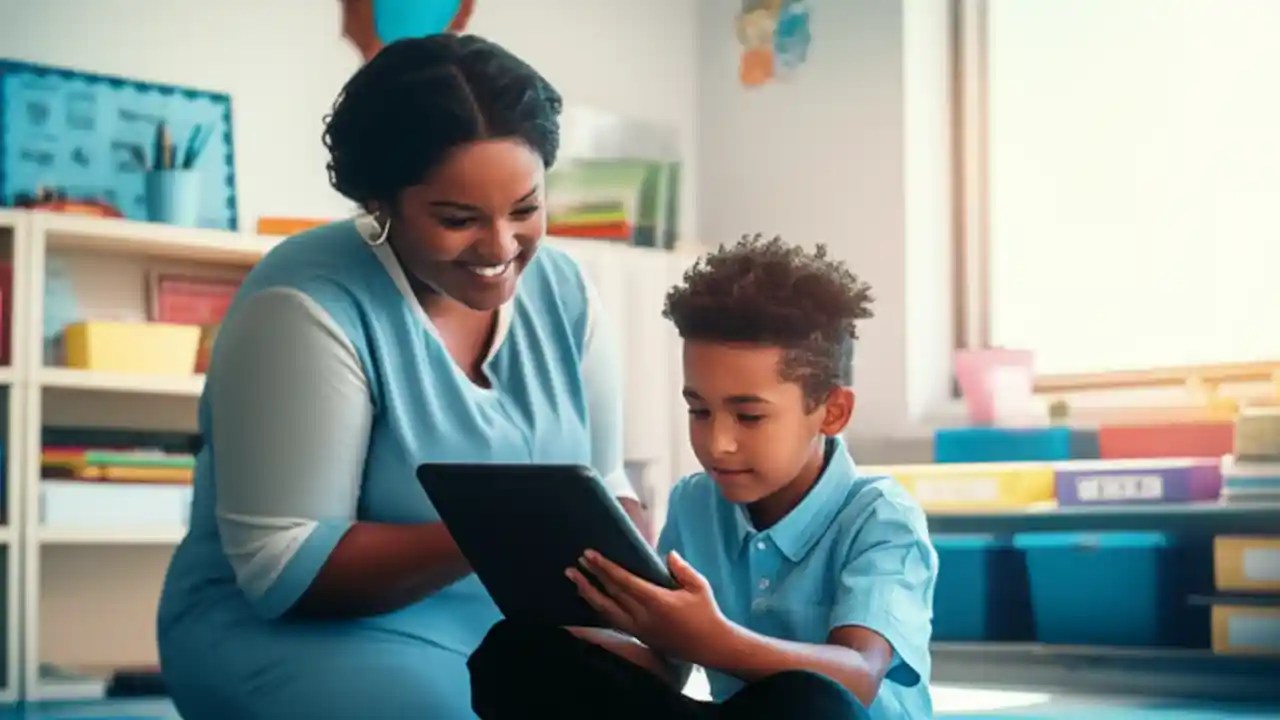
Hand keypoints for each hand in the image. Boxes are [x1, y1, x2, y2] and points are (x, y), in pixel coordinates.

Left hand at [566, 549, 734, 666]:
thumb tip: (667, 554)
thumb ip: (682, 569)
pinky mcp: (637, 635)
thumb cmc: (705, 613)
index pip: (624, 582)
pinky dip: (598, 607)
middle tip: (576, 563)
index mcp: (657, 601)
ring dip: (588, 593)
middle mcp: (642, 616)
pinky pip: (612, 619)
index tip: (590, 554)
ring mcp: (638, 628)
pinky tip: (589, 597)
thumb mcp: (700, 587)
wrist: (709, 646)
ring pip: (606, 610)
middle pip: (611, 594)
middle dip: (592, 577)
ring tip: (574, 578)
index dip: (605, 567)